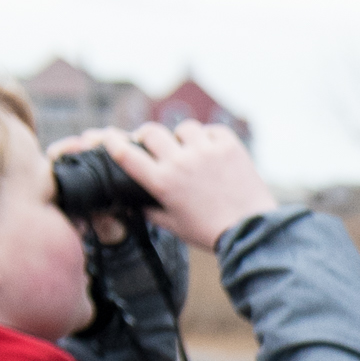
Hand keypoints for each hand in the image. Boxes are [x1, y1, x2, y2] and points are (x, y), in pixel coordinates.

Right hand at [57, 121, 274, 252]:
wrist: (251, 232)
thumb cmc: (210, 232)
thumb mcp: (174, 226)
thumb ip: (151, 211)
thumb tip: (138, 204)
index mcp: (162, 182)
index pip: (126, 154)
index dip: (112, 142)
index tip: (108, 137)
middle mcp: (181, 162)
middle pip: (152, 132)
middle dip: (149, 136)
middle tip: (155, 143)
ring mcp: (206, 152)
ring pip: (184, 128)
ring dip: (183, 137)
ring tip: (190, 150)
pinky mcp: (230, 147)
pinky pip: (213, 131)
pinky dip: (211, 138)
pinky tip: (213, 151)